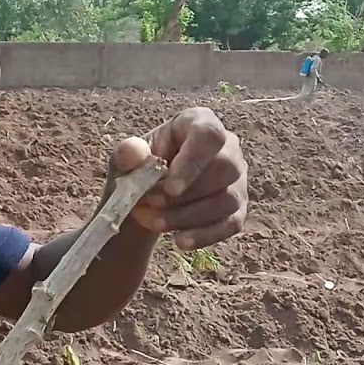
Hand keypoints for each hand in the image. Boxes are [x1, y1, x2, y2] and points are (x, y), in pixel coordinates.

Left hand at [109, 107, 247, 249]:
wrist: (145, 198)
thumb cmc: (139, 168)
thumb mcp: (125, 158)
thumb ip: (128, 153)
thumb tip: (134, 152)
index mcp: (199, 123)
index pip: (209, 135)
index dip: (193, 162)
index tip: (170, 187)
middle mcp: (228, 148)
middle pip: (225, 169)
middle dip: (186, 194)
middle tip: (151, 204)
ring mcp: (237, 179)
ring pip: (227, 200)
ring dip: (189, 216)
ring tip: (155, 223)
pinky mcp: (238, 208)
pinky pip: (231, 224)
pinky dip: (205, 235)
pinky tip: (180, 242)